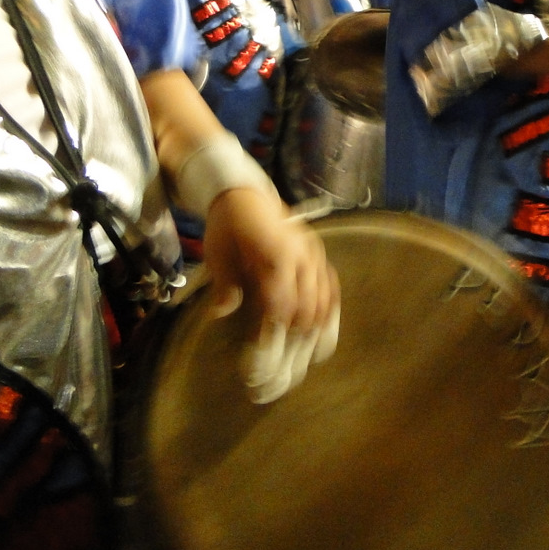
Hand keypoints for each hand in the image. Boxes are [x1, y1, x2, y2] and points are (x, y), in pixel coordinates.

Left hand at [201, 185, 338, 333]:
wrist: (244, 195)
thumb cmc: (227, 226)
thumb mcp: (217, 252)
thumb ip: (224, 283)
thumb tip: (221, 312)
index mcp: (274, 250)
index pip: (281, 297)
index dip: (275, 324)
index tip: (265, 347)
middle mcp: (299, 252)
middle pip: (306, 301)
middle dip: (296, 330)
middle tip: (285, 354)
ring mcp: (312, 251)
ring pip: (323, 294)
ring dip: (315, 323)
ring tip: (306, 347)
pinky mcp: (317, 251)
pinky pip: (331, 281)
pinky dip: (330, 305)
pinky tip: (326, 324)